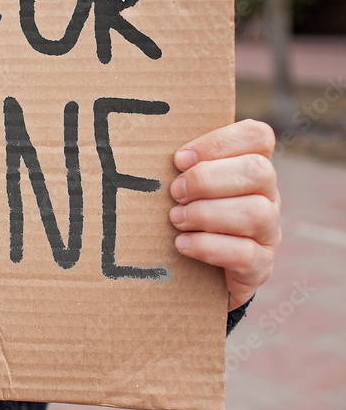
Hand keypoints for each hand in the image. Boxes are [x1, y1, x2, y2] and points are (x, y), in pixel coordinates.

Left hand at [169, 119, 279, 310]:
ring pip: (256, 213)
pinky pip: (246, 254)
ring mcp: (268, 232)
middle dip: (207, 180)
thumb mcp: (182, 186)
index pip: (257, 136)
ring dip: (207, 214)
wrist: (195, 273)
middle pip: (258, 171)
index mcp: (249, 166)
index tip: (180, 159)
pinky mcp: (261, 266)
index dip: (219, 142)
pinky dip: (208, 247)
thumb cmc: (182, 215)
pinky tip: (182, 244)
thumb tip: (141, 147)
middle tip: (174, 192)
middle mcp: (267, 196)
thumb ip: (177, 166)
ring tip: (176, 219)